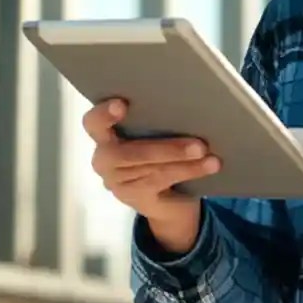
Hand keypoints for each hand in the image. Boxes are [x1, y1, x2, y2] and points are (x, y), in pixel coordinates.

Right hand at [83, 98, 221, 252]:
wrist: (166, 197)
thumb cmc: (159, 149)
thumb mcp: (155, 132)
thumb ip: (157, 120)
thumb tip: (191, 105)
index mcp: (104, 134)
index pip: (94, 122)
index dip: (104, 114)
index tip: (122, 105)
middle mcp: (104, 158)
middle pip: (129, 153)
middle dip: (167, 149)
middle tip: (199, 144)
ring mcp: (116, 181)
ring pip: (151, 169)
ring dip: (183, 162)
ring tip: (208, 154)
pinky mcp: (133, 196)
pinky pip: (160, 182)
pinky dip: (187, 172)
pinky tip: (208, 166)